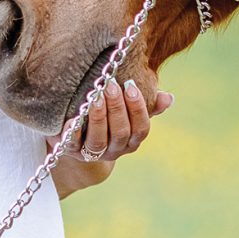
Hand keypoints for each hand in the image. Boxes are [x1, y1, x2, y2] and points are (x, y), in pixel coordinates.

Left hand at [48, 75, 171, 188]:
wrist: (76, 137)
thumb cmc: (108, 116)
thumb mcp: (128, 110)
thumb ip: (148, 104)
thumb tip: (169, 98)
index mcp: (131, 141)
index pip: (141, 129)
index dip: (137, 109)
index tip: (131, 86)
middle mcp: (114, 149)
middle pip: (121, 133)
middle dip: (117, 108)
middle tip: (111, 85)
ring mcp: (92, 153)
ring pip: (99, 141)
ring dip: (98, 118)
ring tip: (96, 96)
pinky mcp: (70, 150)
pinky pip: (73, 144)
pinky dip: (74, 131)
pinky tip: (74, 117)